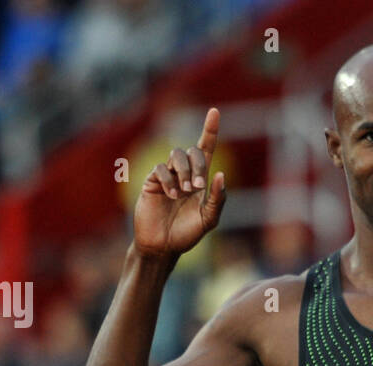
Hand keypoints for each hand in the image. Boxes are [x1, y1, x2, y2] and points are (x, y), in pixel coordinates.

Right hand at [134, 107, 226, 259]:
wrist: (163, 247)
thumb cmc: (186, 234)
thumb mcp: (209, 219)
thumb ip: (217, 198)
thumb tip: (220, 174)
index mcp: (200, 180)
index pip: (205, 149)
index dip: (210, 130)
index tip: (214, 111)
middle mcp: (184, 174)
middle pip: (193, 151)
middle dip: (198, 166)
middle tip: (198, 188)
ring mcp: (167, 176)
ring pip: (176, 155)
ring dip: (184, 171)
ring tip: (185, 191)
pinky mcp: (152, 182)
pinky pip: (160, 169)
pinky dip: (168, 180)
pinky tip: (171, 196)